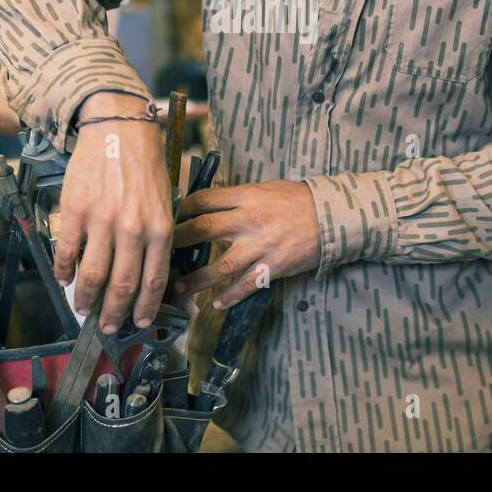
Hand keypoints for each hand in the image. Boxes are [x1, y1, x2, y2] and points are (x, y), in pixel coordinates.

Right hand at [53, 93, 172, 331]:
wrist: (118, 128)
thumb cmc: (145, 165)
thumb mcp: (165, 201)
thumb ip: (157, 236)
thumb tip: (146, 273)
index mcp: (160, 228)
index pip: (153, 281)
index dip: (144, 308)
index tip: (139, 322)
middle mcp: (133, 229)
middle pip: (122, 286)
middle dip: (114, 313)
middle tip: (108, 326)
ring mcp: (102, 221)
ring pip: (92, 275)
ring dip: (86, 298)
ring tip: (83, 308)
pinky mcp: (75, 210)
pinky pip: (67, 251)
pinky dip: (64, 270)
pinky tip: (64, 278)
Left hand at [172, 181, 320, 308]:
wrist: (332, 216)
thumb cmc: (298, 200)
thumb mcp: (265, 188)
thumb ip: (238, 198)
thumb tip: (208, 205)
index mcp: (247, 197)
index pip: (204, 200)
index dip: (182, 208)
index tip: (170, 217)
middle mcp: (250, 221)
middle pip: (203, 230)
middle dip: (178, 241)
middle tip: (159, 251)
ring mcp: (261, 246)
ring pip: (220, 266)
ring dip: (196, 280)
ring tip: (178, 288)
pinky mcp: (273, 267)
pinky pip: (246, 285)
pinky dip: (229, 296)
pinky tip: (215, 303)